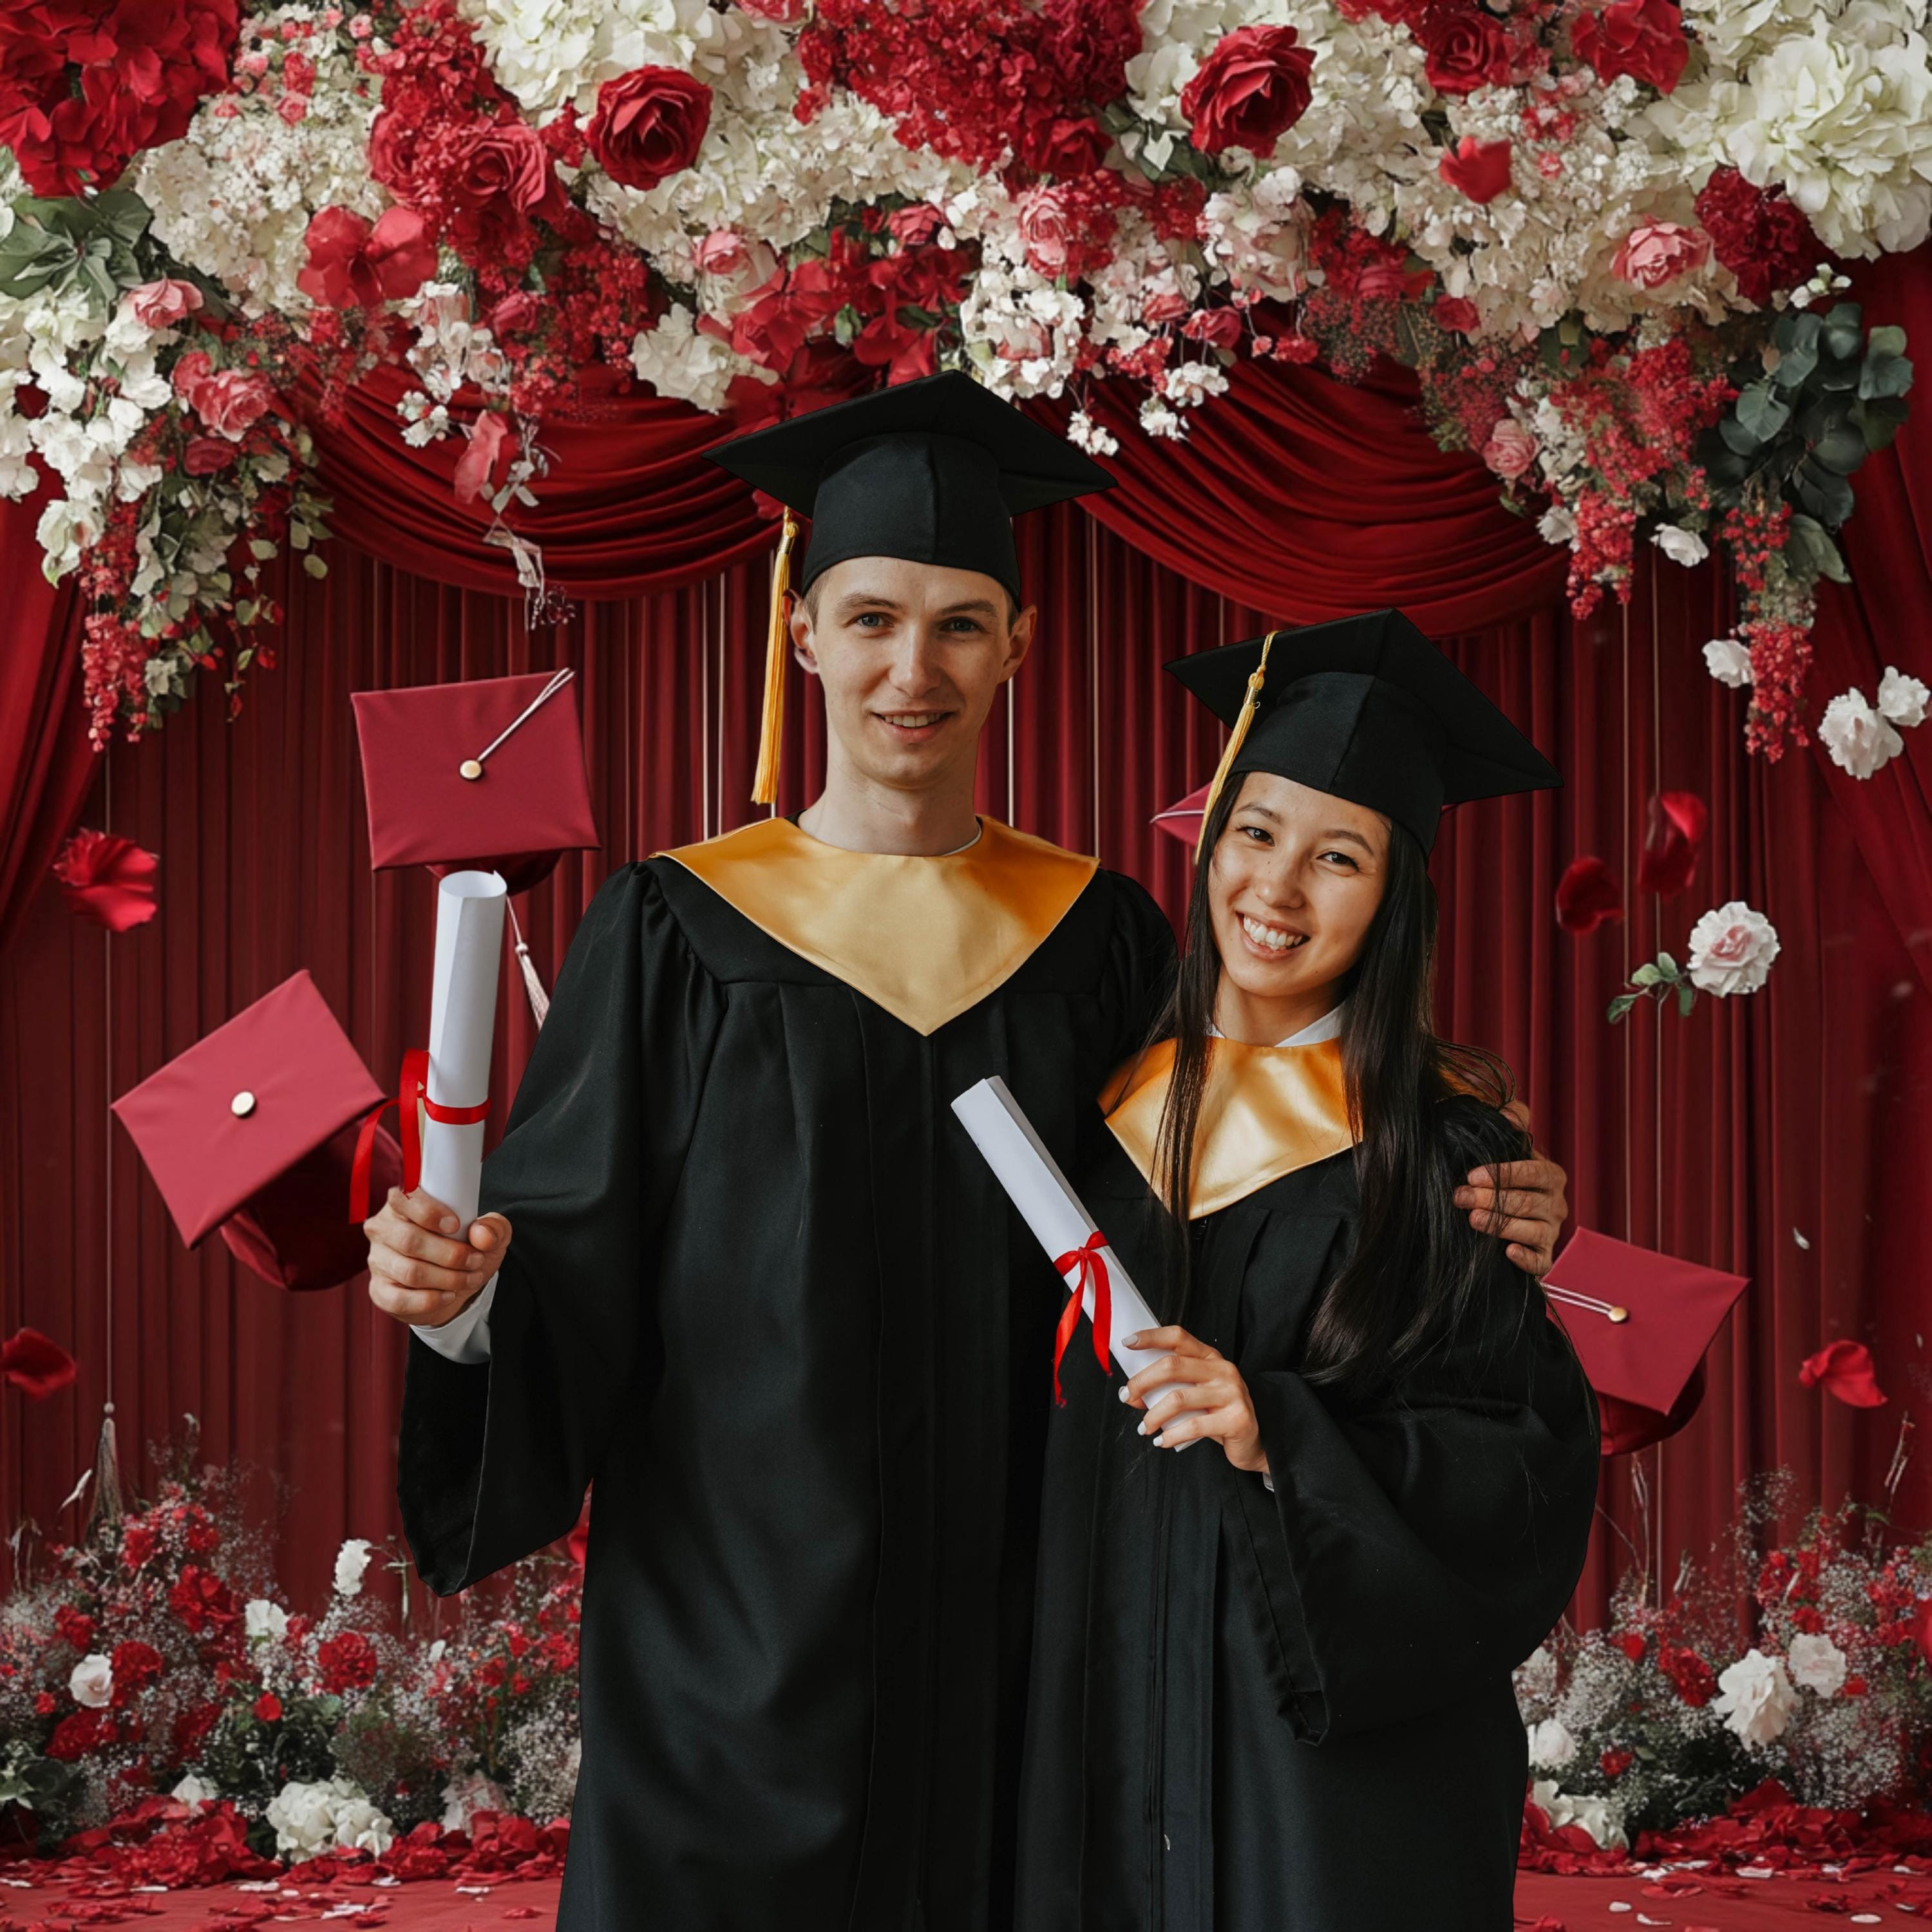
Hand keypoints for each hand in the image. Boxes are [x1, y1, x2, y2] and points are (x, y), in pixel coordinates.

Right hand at [364, 1186, 511, 1327]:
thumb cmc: (466, 1247)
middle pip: (409, 1240)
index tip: (456, 1225)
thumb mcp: (488, 1233)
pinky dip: (429, 1300)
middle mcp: (383, 1229)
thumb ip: (493, 1227)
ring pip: (409, 1271)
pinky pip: (399, 1299)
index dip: (430, 1213)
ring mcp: (378, 1260)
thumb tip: (481, 1234)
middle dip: (450, 1254)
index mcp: (404, 1204)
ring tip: (470, 1278)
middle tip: (476, 1260)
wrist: (457, 1283)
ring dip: (447, 1278)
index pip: (404, 1200)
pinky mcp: (379, 1290)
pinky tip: (448, 1296)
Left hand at [1117, 1325, 1266, 1474]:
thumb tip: (1132, 1394)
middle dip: (1142, 1381)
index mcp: (1211, 1357)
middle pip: (1172, 1365)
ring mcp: (1232, 1393)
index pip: (1178, 1337)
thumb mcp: (1197, 1392)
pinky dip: (1171, 1435)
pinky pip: (1194, 1426)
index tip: (1128, 1342)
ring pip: (1178, 1398)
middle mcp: (1223, 1370)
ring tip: (1144, 1427)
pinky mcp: (1236, 1419)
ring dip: (1153, 1415)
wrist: (1255, 1441)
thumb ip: (1170, 1387)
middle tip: (1127, 1396)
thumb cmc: (1218, 1413)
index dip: (1151, 1337)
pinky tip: (1162, 1441)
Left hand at [1457, 1101, 1567, 1274]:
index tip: (1472, 1175)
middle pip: (1528, 1202)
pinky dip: (1526, 1258)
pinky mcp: (1544, 1257)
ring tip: (1473, 1219)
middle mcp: (1555, 1204)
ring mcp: (1551, 1232)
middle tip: (1461, 1196)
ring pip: (1533, 1231)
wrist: (1506, 1219)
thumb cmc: (1504, 1180)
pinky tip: (1508, 1252)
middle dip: (1493, 1199)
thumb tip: (1508, 1112)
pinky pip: (1541, 1262)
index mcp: (1550, 1176)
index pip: (1535, 1172)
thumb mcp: (1509, 1149)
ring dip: (1502, 1225)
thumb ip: (1513, 1123)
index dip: (1505, 1173)